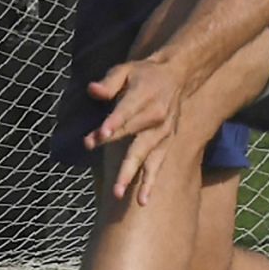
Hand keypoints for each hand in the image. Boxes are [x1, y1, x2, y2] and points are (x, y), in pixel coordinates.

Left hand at [83, 56, 184, 202]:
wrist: (176, 76)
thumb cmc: (143, 74)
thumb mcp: (125, 70)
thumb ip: (108, 82)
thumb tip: (92, 90)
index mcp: (143, 96)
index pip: (126, 111)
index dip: (113, 123)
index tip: (99, 136)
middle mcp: (155, 116)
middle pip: (134, 136)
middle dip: (116, 152)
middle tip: (101, 166)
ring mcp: (162, 132)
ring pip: (145, 155)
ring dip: (132, 173)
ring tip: (119, 193)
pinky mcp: (166, 142)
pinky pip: (157, 164)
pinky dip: (150, 181)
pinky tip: (142, 200)